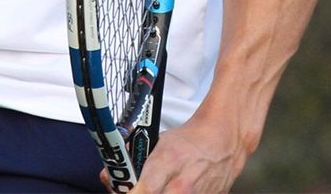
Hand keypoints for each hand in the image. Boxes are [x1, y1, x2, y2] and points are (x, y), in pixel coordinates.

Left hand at [105, 116, 249, 193]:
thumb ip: (133, 160)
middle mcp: (182, 185)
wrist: (222, 142)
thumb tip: (108, 177)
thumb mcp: (159, 142)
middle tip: (136, 192)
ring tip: (158, 188)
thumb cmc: (189, 142)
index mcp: (168, 163)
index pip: (143, 191)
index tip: (123, 191)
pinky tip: (172, 190)